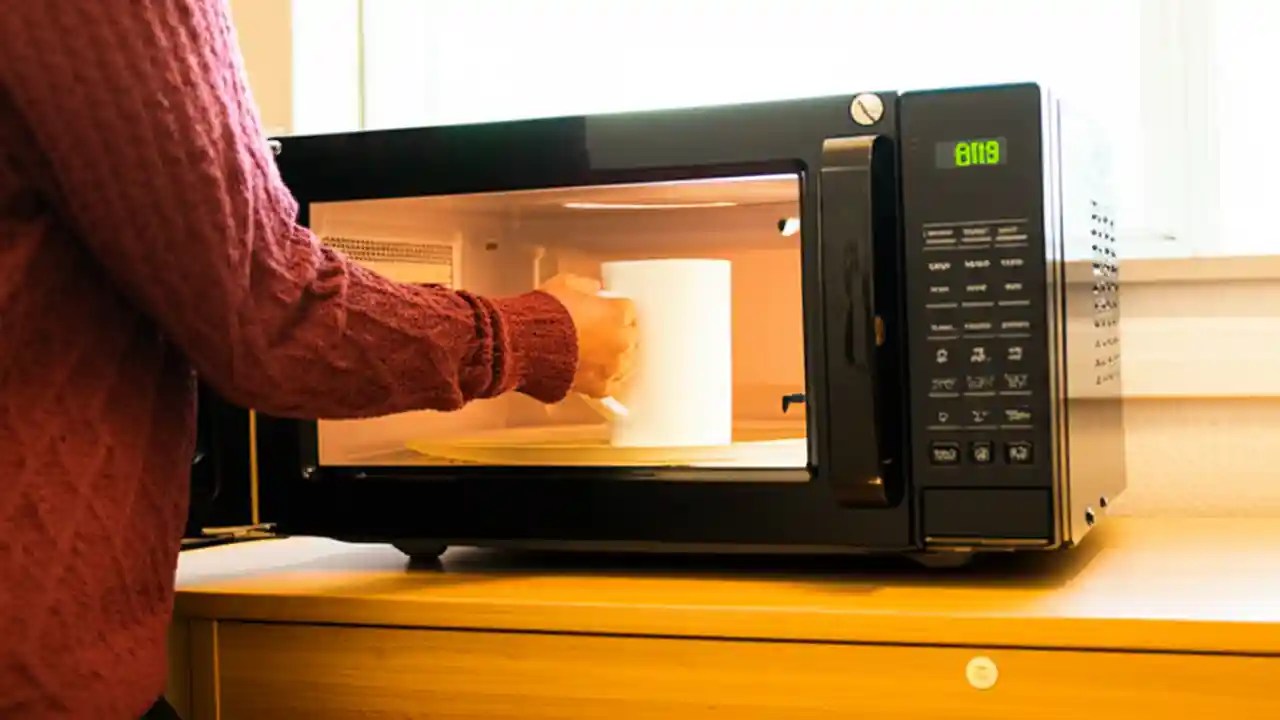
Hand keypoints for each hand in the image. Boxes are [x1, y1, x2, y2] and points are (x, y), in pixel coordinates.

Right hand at [540, 274, 636, 397]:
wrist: (527, 344)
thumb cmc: (545, 313)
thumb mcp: (564, 285)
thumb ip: (586, 286)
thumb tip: (594, 288)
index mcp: (617, 313)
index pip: (629, 311)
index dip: (615, 311)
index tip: (605, 313)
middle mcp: (621, 341)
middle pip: (630, 338)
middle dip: (617, 335)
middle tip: (600, 335)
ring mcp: (612, 366)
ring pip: (625, 364)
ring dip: (613, 359)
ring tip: (596, 358)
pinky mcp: (599, 388)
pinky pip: (610, 386)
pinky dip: (602, 381)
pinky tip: (592, 376)